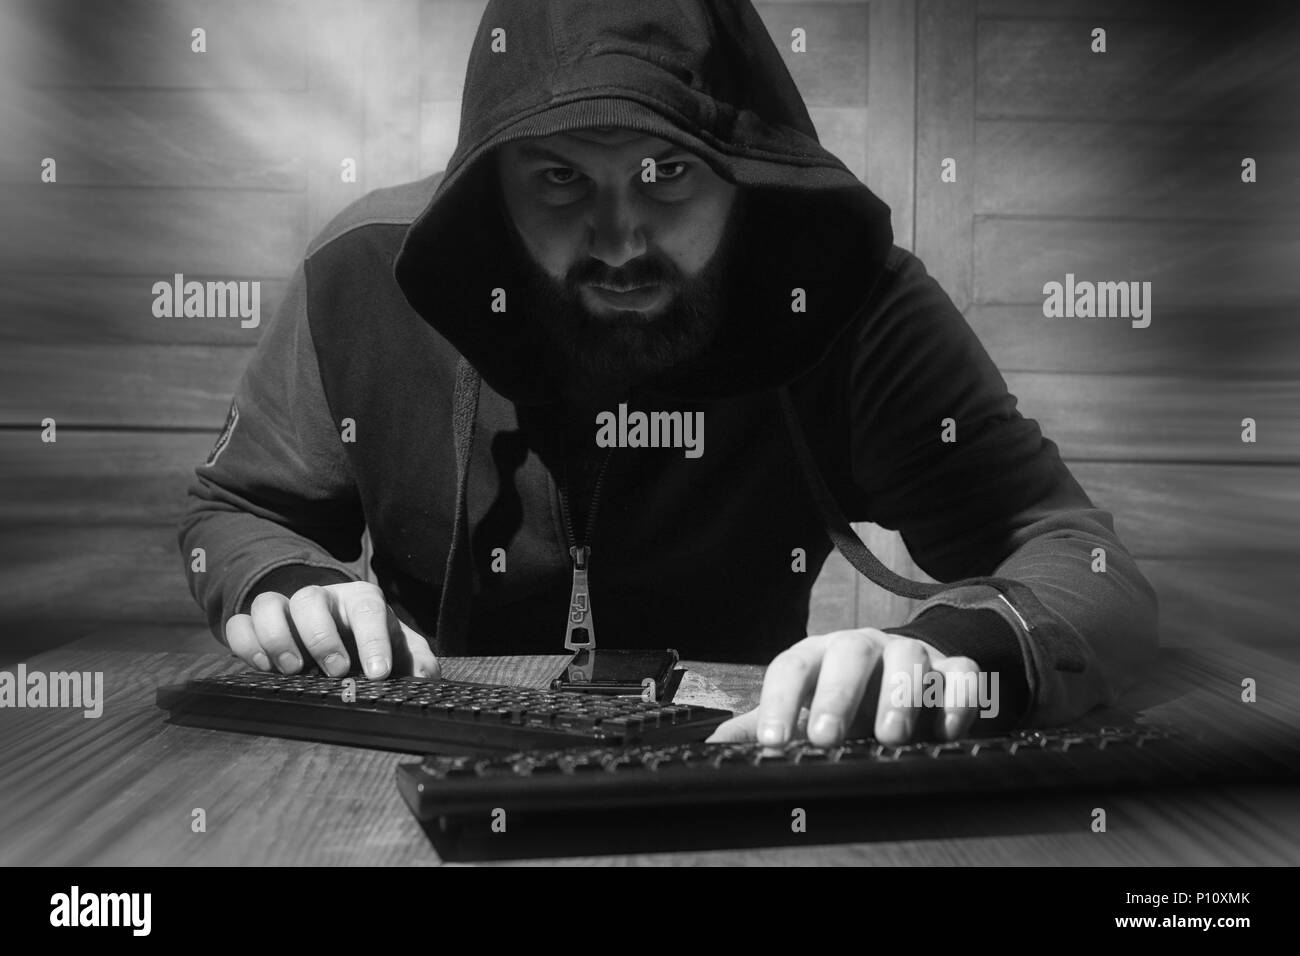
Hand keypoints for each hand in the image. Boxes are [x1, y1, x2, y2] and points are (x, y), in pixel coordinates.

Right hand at [223, 581, 438, 679]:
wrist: (338, 632)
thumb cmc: (372, 644)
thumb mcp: (401, 650)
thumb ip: (418, 662)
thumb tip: (425, 679)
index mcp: (360, 601)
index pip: (367, 608)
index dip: (373, 639)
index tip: (378, 674)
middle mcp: (321, 600)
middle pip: (310, 599)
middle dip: (321, 636)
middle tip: (335, 671)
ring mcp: (285, 610)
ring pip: (268, 603)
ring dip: (276, 637)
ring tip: (293, 670)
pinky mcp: (256, 627)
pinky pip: (239, 623)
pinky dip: (245, 642)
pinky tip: (262, 667)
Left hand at [707, 628, 983, 746]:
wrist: (902, 674)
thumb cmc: (843, 694)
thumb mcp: (801, 707)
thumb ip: (762, 725)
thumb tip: (713, 745)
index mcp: (818, 655)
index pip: (792, 667)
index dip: (780, 701)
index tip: (773, 741)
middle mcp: (862, 647)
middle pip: (848, 653)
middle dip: (837, 695)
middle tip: (825, 737)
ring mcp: (910, 653)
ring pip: (907, 659)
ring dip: (899, 695)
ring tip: (890, 736)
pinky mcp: (951, 668)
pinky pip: (962, 673)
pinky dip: (959, 698)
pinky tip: (948, 730)